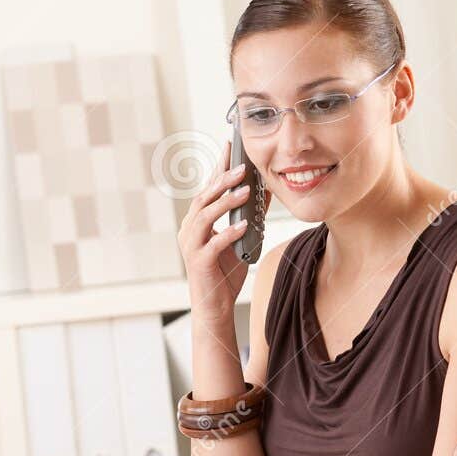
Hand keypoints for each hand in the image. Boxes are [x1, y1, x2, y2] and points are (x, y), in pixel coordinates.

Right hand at [178, 159, 257, 321]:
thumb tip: (267, 193)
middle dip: (222, 181)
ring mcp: (191, 246)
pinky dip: (228, 233)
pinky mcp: (198, 263)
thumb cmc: (225, 273)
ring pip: (204, 217)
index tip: (230, 147)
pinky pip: (213, 244)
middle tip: (242, 168)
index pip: (208, 189)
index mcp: (197, 221)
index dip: (218, 167)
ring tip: (245, 192)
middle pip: (203, 198)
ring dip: (225, 203)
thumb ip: (249, 216)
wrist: (214, 307)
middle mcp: (189, 230)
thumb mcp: (241, 239)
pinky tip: (244, 226)